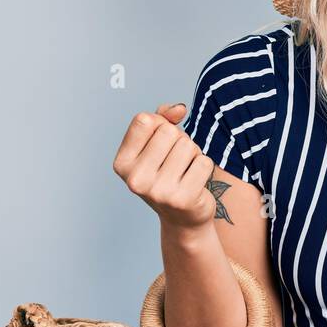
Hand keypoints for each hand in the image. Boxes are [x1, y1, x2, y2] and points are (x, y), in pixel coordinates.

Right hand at [112, 102, 220, 230]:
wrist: (182, 217)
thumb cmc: (168, 170)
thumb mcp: (157, 142)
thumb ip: (163, 117)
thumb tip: (179, 109)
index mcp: (122, 163)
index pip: (145, 120)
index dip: (160, 125)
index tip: (160, 143)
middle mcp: (135, 179)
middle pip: (169, 132)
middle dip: (179, 140)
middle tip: (176, 161)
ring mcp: (158, 191)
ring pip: (188, 145)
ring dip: (193, 154)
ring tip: (185, 171)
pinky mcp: (182, 199)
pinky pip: (204, 162)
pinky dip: (204, 167)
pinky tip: (194, 182)